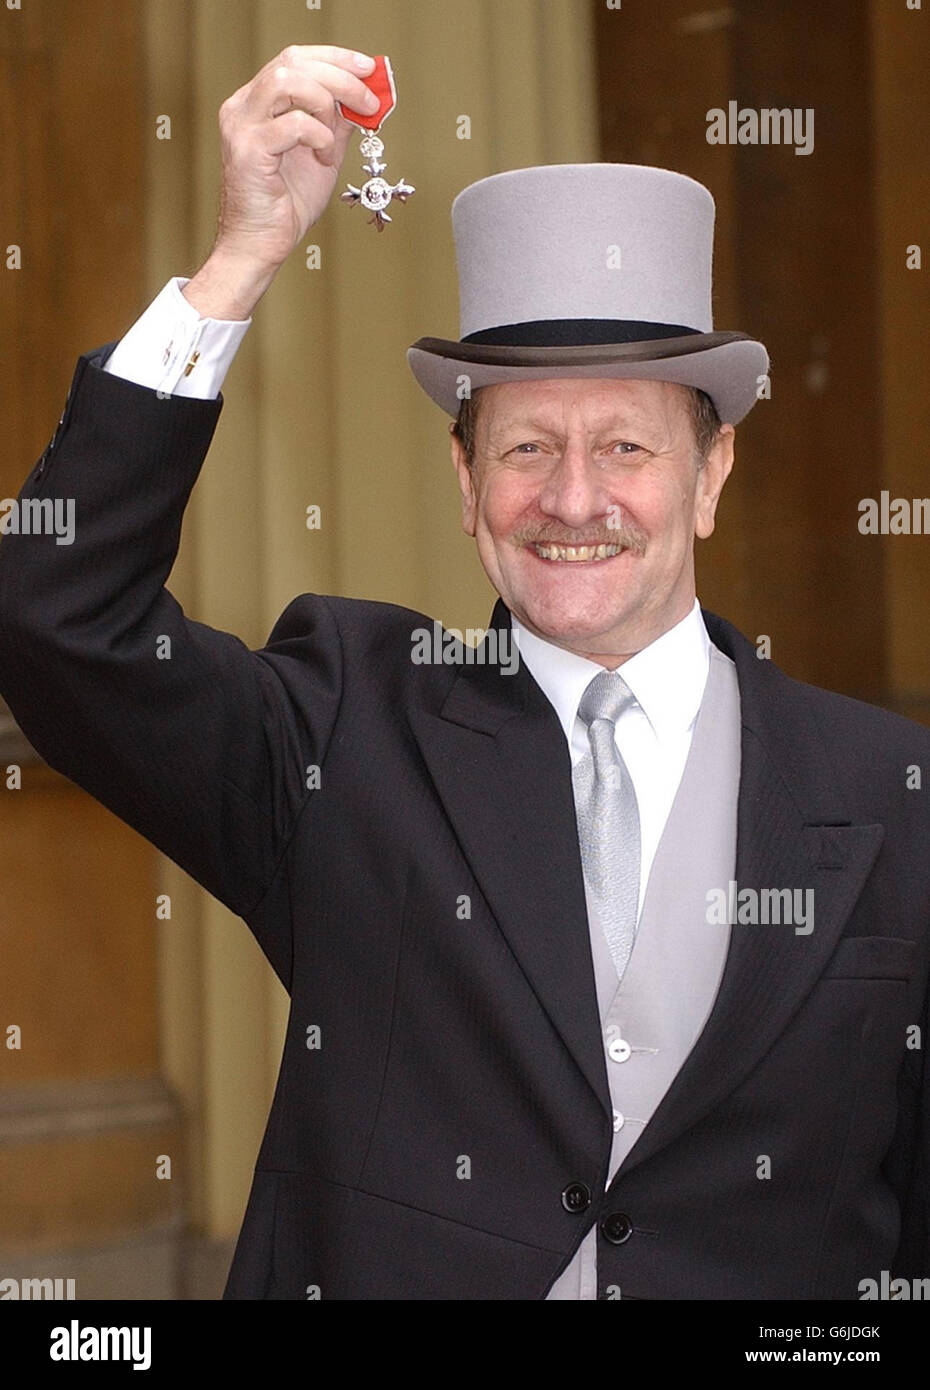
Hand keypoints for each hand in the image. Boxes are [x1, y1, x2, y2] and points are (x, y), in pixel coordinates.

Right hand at [182, 44, 379, 316]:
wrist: (260, 245)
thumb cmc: (285, 206)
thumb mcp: (323, 155)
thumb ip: (339, 125)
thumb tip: (365, 100)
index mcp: (257, 103)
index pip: (295, 58)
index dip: (335, 57)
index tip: (368, 67)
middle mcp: (244, 107)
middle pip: (293, 62)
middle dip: (340, 76)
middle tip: (368, 100)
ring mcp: (242, 127)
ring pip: (287, 80)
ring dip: (324, 102)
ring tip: (335, 135)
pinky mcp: (248, 151)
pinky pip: (293, 125)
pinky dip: (319, 137)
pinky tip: (324, 159)